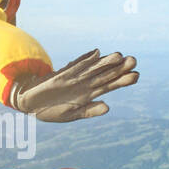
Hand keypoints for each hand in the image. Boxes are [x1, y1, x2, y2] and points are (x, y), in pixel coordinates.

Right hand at [10, 49, 138, 121]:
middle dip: (118, 68)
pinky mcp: (61, 76)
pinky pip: (74, 67)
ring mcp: (73, 78)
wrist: (31, 105)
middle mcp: (84, 83)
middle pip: (104, 74)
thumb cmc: (52, 110)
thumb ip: (90, 111)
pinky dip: (84, 61)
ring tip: (118, 56)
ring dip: (105, 62)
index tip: (137, 75)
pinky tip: (95, 53)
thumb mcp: (72, 114)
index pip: (109, 85)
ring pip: (92, 68)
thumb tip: (108, 106)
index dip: (123, 81)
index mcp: (89, 94)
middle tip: (133, 60)